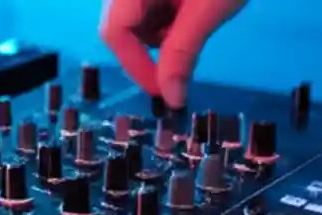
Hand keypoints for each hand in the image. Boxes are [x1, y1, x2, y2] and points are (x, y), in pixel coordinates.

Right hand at [99, 0, 246, 108]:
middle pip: (121, 27)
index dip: (135, 65)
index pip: (115, 31)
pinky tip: (192, 14)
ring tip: (195, 26)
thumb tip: (171, 99)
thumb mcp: (206, 12)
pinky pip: (151, 8)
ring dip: (161, 37)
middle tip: (180, 67)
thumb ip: (183, 54)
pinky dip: (168, 22)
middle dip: (150, 52)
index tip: (163, 90)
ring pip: (137, 20)